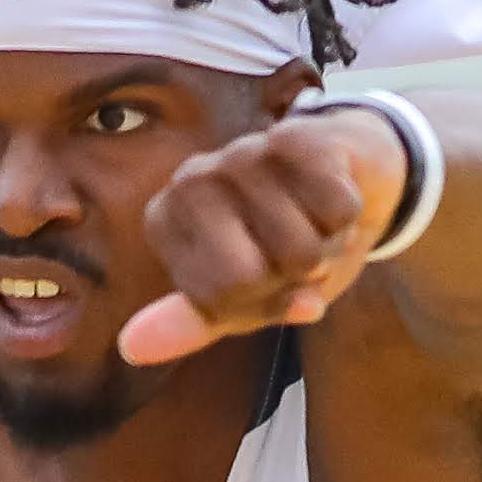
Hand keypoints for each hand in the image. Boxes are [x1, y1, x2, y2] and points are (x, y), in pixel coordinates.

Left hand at [119, 109, 405, 364]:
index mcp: (166, 221)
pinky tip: (334, 190)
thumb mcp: (238, 297)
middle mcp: (192, 180)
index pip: (218, 299)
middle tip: (295, 251)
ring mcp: (240, 152)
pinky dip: (349, 215)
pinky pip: (337, 211)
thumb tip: (131, 347)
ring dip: (328, 247)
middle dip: (292, 279)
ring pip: (303, 250)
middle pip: (251, 277)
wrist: (347, 178)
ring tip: (315, 220)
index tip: (264, 274)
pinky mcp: (295, 134)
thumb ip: (191, 323)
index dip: (261, 302)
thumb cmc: (285, 244)